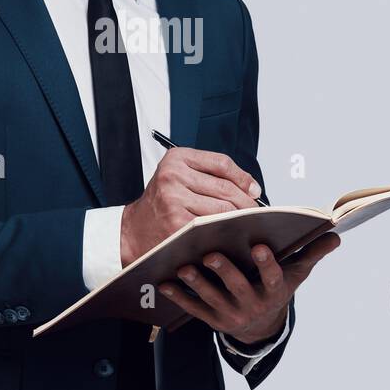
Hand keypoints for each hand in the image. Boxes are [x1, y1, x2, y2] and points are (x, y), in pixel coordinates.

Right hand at [119, 148, 262, 266]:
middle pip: (225, 187)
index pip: (221, 163)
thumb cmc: (162, 203)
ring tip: (244, 221)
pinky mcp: (177, 222)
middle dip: (246, 201)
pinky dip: (225, 229)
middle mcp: (172, 175)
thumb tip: (251, 187)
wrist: (134, 230)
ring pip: (222, 208)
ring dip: (238, 217)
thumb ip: (210, 175)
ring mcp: (174, 199)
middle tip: (254, 211)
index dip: (243, 177)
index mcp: (176, 159)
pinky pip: (212, 224)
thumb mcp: (179, 177)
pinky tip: (229, 231)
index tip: (254, 189)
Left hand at [158, 233, 340, 343]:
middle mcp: (252, 304)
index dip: (266, 264)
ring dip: (198, 284)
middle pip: (238, 288)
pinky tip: (165, 283)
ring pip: (212, 299)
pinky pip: (194, 309)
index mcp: (273, 290)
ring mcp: (231, 314)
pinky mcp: (212, 320)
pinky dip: (179, 297)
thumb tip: (336, 234)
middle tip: (212, 254)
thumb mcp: (296, 273)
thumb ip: (313, 252)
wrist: (261, 325)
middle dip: (225, 272)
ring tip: (184, 267)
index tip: (259, 246)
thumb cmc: (277, 287)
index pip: (272, 277)